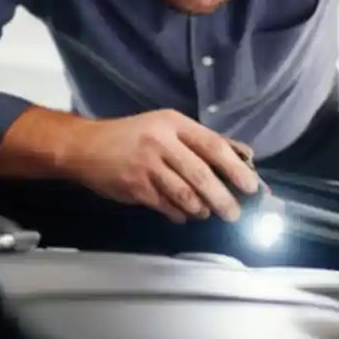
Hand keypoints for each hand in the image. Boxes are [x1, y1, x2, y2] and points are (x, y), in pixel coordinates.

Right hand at [62, 109, 259, 223]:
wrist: (86, 147)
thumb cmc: (132, 136)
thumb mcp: (165, 127)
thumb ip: (201, 141)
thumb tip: (244, 156)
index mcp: (173, 124)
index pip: (213, 145)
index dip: (235, 167)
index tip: (252, 186)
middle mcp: (161, 142)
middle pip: (201, 174)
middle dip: (223, 198)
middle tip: (234, 213)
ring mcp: (147, 165)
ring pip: (185, 195)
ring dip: (201, 208)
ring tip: (207, 212)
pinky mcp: (135, 187)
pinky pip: (167, 206)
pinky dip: (180, 214)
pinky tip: (183, 214)